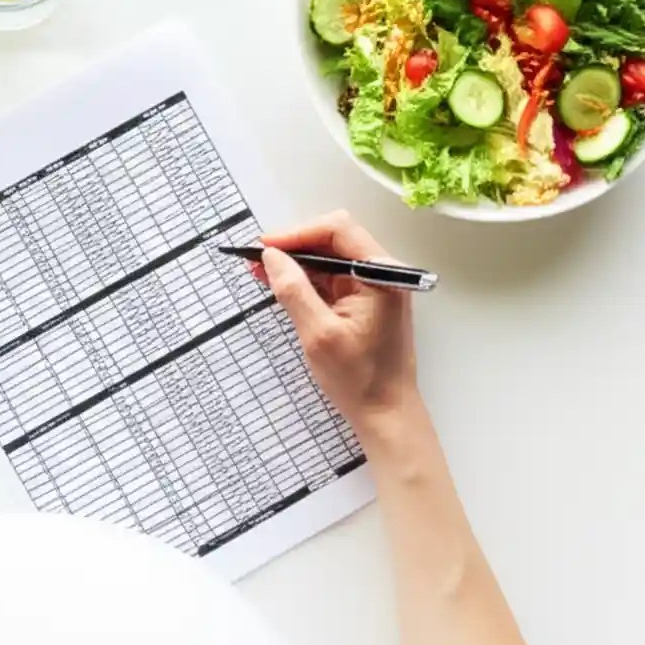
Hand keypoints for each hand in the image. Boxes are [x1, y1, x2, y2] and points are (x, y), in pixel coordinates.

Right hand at [251, 211, 419, 429]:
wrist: (387, 414)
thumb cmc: (359, 380)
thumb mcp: (318, 335)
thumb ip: (294, 291)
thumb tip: (271, 257)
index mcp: (380, 275)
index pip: (338, 230)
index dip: (297, 233)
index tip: (264, 247)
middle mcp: (382, 273)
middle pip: (333, 239)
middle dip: (294, 246)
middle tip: (258, 260)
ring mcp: (374, 287)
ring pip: (329, 258)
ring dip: (296, 262)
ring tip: (261, 270)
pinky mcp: (364, 301)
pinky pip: (331, 278)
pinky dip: (305, 279)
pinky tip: (280, 283)